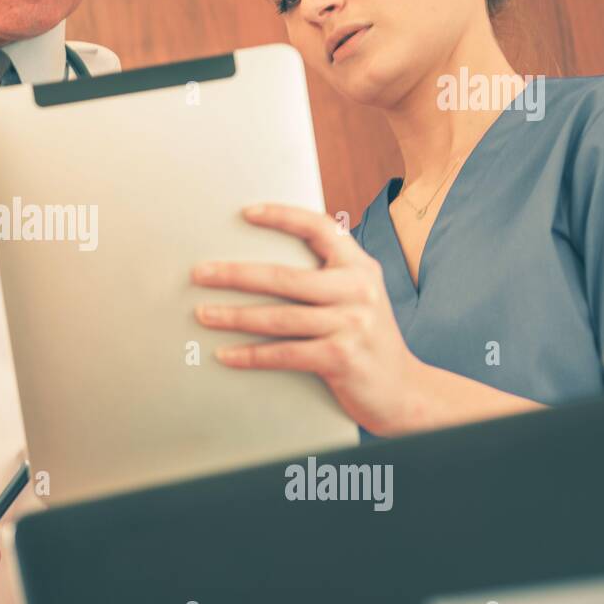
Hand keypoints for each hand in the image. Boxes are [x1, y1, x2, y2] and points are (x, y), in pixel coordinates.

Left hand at [191, 203, 422, 434]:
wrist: (404, 390)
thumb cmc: (367, 340)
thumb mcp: (359, 297)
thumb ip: (327, 276)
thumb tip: (262, 265)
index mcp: (360, 267)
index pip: (319, 228)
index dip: (282, 216)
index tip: (246, 213)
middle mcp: (358, 290)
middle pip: (283, 277)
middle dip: (234, 274)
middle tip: (199, 273)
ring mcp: (351, 324)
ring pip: (278, 317)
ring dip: (233, 316)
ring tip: (203, 314)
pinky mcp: (341, 358)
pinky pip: (284, 353)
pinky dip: (251, 355)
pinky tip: (226, 354)